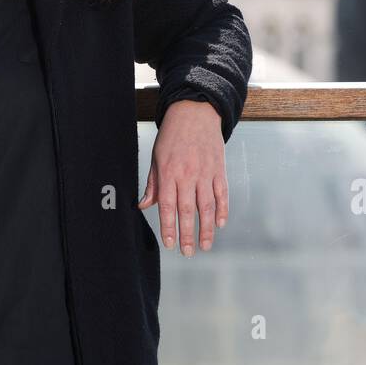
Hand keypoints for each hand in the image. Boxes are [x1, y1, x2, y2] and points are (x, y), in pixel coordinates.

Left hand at [137, 99, 227, 255]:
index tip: (169, 243)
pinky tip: (219, 223)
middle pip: (188, 210)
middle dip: (187, 234)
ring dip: (206, 228)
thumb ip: (152, 183)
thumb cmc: (172, 135)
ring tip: (204, 246)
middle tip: (187, 252)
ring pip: (207, 206)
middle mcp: (187, 174)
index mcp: (169, 172)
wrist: (195, 112)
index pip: (167, 205)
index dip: (168, 226)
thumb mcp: (156, 156)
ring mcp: (206, 172)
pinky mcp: (219, 169)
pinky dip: (222, 210)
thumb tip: (143, 205)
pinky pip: (222, 194)